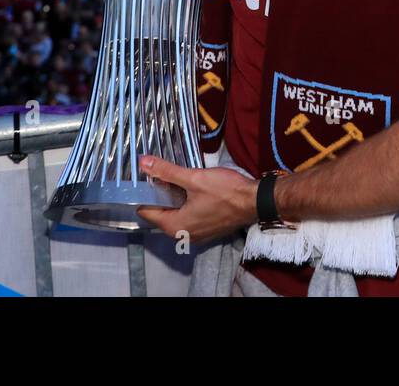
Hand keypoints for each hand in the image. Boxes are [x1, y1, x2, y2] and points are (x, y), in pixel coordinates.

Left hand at [135, 154, 257, 243]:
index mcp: (175, 226)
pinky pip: (188, 217)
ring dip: (173, 199)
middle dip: (159, 195)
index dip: (143, 193)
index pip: (146, 212)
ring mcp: (196, 234)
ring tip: (177, 179)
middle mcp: (182, 235)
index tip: (144, 177)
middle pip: (160, 214)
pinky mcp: (206, 229)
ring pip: (175, 215)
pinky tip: (192, 190)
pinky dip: (186, 205)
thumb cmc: (225, 192)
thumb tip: (143, 162)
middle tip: (161, 174)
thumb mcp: (194, 178)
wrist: (255, 201)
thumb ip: (167, 171)